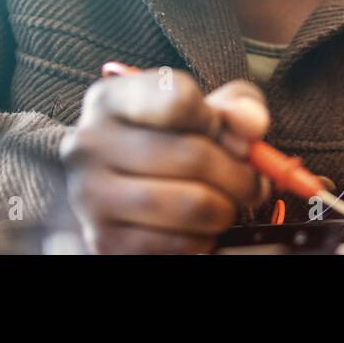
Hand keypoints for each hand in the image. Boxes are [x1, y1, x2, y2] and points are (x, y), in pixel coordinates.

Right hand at [60, 69, 269, 253]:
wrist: (109, 188)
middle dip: (239, 175)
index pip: (178, 99)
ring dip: (227, 209)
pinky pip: (180, 243)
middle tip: (252, 183)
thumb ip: (235, 105)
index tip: (230, 137)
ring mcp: (91, 195)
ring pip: (192, 205)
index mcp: (110, 100)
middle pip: (193, 156)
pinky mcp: (104, 241)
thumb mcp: (197, 109)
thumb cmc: (163, 140)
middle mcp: (90, 144)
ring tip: (228, 204)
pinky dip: (205, 238)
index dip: (219, 121)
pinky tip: (199, 226)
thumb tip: (253, 124)